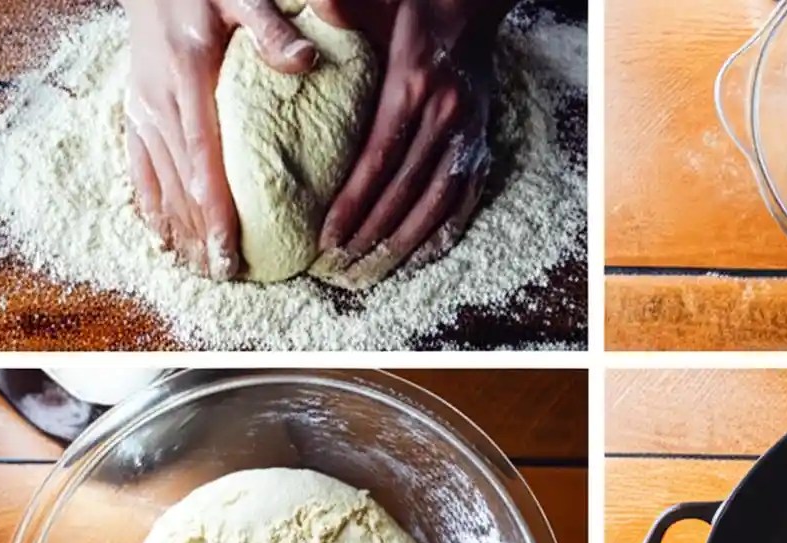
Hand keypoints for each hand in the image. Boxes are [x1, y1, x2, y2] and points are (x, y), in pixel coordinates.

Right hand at [122, 0, 317, 279]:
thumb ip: (270, 29)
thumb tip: (306, 62)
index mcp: (189, 78)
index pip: (204, 162)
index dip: (214, 214)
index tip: (230, 253)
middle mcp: (159, 102)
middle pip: (180, 184)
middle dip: (200, 235)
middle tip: (224, 277)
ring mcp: (143, 108)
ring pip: (158, 182)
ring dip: (177, 229)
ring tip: (199, 269)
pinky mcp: (134, 110)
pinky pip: (138, 167)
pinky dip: (150, 205)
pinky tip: (163, 238)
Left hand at [311, 0, 511, 284]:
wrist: (471, 2)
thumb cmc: (409, 4)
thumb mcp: (372, 2)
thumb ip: (339, 12)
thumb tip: (304, 21)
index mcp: (414, 86)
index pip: (379, 160)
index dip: (354, 205)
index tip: (327, 239)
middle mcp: (447, 116)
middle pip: (407, 192)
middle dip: (372, 236)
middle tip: (340, 268)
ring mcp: (470, 134)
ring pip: (437, 204)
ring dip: (404, 244)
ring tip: (371, 272)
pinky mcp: (482, 144)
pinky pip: (465, 199)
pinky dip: (444, 233)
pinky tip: (418, 256)